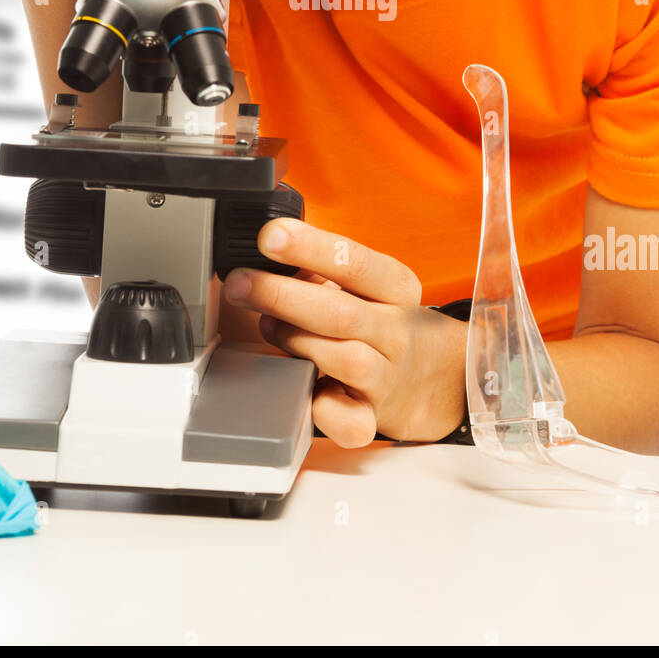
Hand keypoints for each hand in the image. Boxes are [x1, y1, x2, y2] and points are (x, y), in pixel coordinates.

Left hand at [223, 218, 467, 446]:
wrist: (419, 374)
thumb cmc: (371, 318)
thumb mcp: (360, 284)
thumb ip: (318, 268)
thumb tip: (266, 252)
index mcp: (395, 287)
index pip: (354, 262)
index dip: (309, 248)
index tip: (269, 236)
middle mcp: (395, 330)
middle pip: (341, 312)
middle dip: (282, 295)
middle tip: (240, 283)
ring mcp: (386, 375)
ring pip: (345, 359)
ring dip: (297, 341)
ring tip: (267, 326)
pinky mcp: (370, 416)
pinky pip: (350, 421)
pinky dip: (322, 408)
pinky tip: (300, 389)